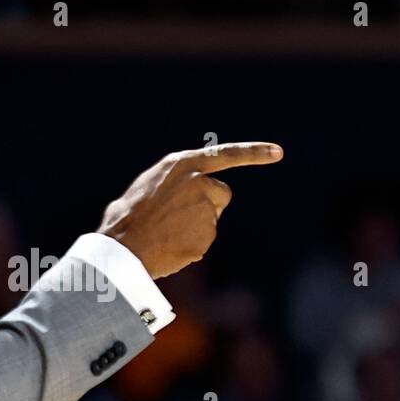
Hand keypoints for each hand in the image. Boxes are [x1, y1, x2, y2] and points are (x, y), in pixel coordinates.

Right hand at [96, 142, 282, 278]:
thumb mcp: (145, 187)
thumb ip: (171, 185)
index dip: (254, 153)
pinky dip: (190, 246)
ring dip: (195, 227)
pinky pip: (203, 241)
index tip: (278, 152)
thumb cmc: (126, 218)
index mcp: (181, 164)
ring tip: (165, 233)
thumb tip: (177, 196)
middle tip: (178, 218)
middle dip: (208, 205)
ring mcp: (204, 209)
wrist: (121, 248)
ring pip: (210, 220)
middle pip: (221, 193)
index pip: (225, 154)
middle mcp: (198, 182)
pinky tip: (169, 247)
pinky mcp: (207, 234)